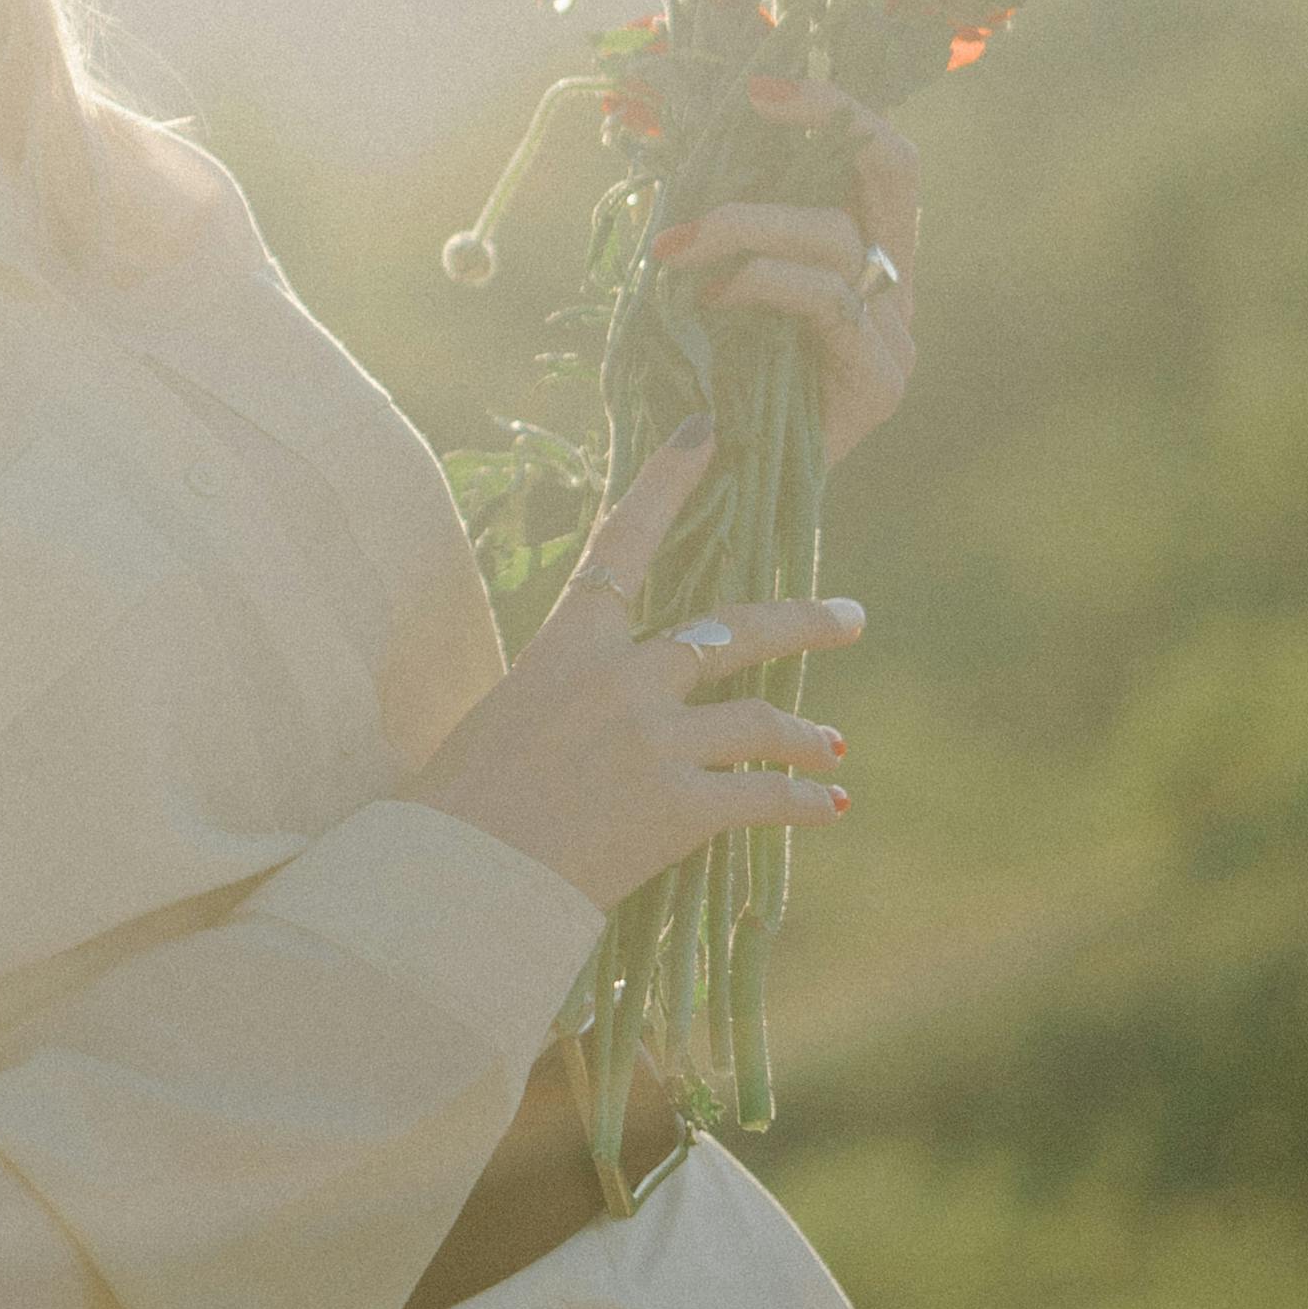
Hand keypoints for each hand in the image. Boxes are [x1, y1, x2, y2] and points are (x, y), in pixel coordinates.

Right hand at [408, 423, 867, 910]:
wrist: (459, 876)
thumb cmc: (456, 799)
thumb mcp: (502, 715)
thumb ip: (564, 694)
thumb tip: (603, 702)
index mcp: (567, 645)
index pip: (623, 542)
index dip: (667, 481)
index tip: (708, 432)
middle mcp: (621, 679)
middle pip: (735, 632)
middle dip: (803, 623)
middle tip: (851, 617)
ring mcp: (655, 742)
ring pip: (762, 722)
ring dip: (806, 736)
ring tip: (830, 747)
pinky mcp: (681, 808)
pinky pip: (764, 799)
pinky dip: (801, 803)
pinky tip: (828, 808)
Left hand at [654, 75, 924, 461]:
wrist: (710, 494)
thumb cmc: (702, 379)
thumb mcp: (707, 280)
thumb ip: (719, 223)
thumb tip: (683, 138)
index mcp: (864, 254)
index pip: (879, 158)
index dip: (835, 106)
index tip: (764, 83)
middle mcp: (892, 287)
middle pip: (896, 172)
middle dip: (830, 118)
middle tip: (751, 102)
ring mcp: (893, 334)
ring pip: (838, 238)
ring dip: (746, 225)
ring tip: (677, 247)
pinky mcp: (879, 381)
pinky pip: (827, 302)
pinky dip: (764, 285)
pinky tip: (715, 298)